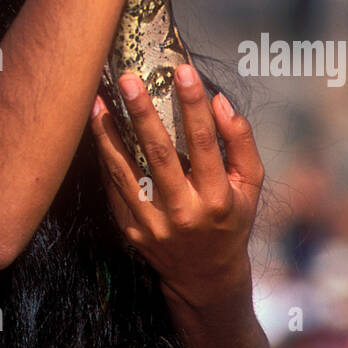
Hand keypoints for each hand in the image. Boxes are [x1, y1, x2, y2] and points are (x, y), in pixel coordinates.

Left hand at [89, 63, 263, 309]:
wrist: (205, 277)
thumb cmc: (231, 221)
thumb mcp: (249, 186)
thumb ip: (240, 142)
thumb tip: (220, 101)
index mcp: (217, 199)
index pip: (203, 143)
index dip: (193, 105)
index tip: (183, 70)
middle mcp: (183, 212)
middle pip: (158, 154)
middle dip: (141, 113)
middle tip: (127, 79)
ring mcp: (153, 224)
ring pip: (124, 171)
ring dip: (108, 133)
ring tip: (97, 101)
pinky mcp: (131, 229)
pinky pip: (114, 187)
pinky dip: (105, 157)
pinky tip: (99, 130)